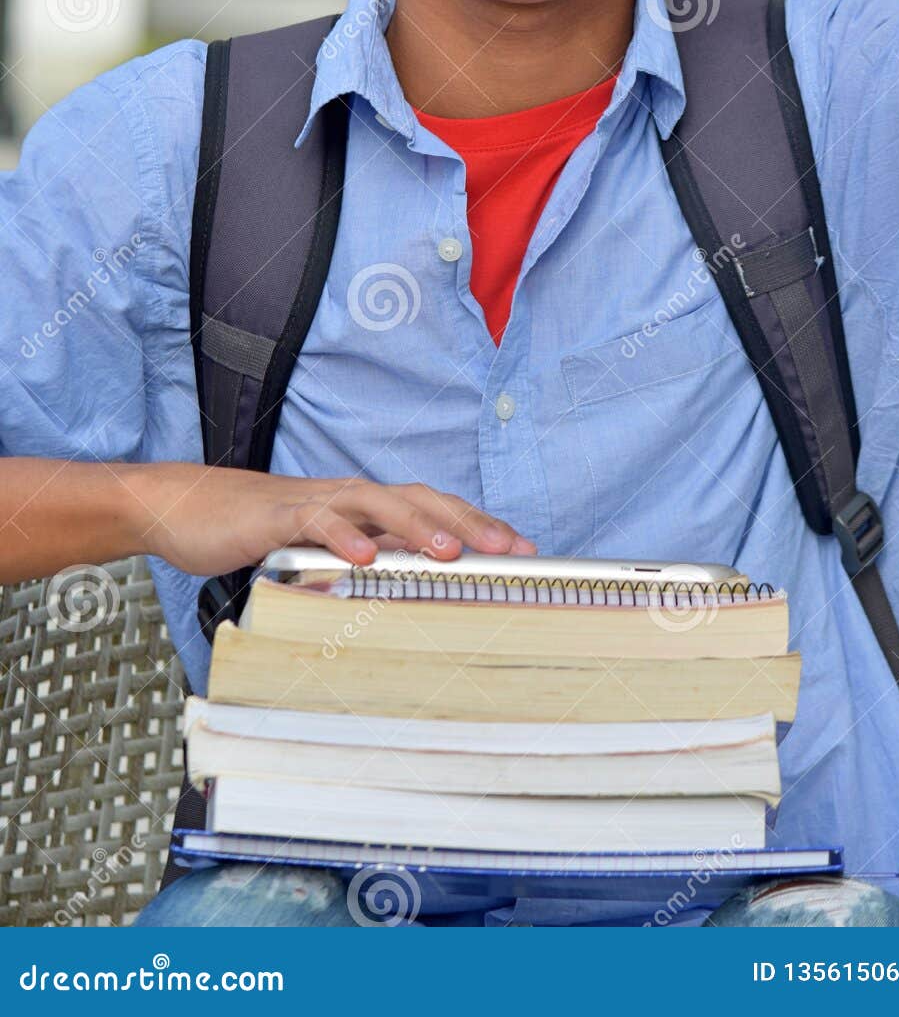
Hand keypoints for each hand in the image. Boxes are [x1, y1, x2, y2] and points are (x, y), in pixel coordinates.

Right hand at [133, 463, 536, 577]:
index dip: (477, 524)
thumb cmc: (254, 532)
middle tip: (508, 549)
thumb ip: (359, 563)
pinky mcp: (275, 516)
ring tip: (451, 550)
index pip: (431, 509)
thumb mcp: (318, 552)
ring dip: (417, 525)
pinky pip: (315, 521)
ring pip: (375, 503)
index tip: (522, 549)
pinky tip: (365, 555)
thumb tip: (405, 591)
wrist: (184, 508)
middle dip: (467, 523)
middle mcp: (347, 498)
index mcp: (362, 508)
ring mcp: (312, 502)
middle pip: (417, 499)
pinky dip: (343, 536)